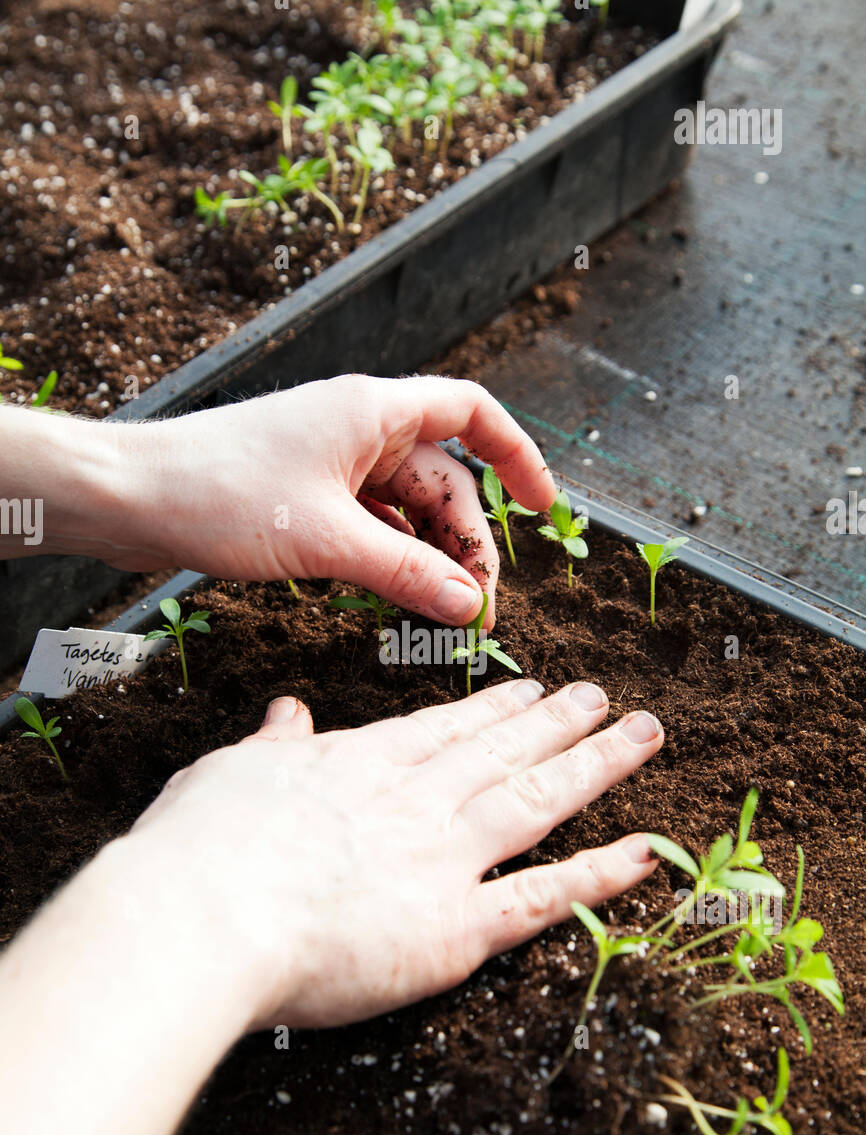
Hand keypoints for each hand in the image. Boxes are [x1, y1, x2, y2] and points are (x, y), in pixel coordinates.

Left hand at [119, 374, 554, 627]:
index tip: (544, 508)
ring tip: (441, 617)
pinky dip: (388, 563)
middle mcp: (358, 430)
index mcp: (373, 411)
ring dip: (428, 561)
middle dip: (467, 543)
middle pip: (444, 480)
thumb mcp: (327, 541)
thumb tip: (471, 607)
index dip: (518, 455)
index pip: (473, 414)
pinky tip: (393, 602)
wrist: (128, 499)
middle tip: (476, 611)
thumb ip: (406, 574)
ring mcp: (330, 464)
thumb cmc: (218, 494)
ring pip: (406, 513)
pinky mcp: (304, 498)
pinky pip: (369, 529)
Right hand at [128, 680, 664, 1031]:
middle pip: (504, 752)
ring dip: (596, 766)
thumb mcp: (228, 772)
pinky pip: (546, 897)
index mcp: (361, 764)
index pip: (443, 729)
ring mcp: (446, 858)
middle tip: (603, 697)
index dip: (493, 710)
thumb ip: (273, 746)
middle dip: (559, 723)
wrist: (209, 914)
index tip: (528, 690)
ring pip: (539, 801)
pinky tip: (645, 853)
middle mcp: (418, 800)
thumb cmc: (203, 847)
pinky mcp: (460, 928)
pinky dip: (600, 876)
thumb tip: (286, 713)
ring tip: (643, 737)